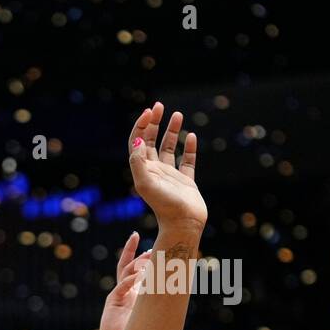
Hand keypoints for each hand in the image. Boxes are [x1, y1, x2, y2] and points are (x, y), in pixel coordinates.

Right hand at [97, 232, 152, 329]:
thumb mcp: (146, 313)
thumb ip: (154, 301)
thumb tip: (175, 291)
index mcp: (130, 291)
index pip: (134, 269)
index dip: (140, 256)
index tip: (150, 245)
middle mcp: (122, 290)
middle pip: (126, 265)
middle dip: (134, 251)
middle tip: (145, 242)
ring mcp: (117, 294)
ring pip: (124, 273)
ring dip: (137, 263)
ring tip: (148, 256)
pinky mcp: (112, 302)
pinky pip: (121, 287)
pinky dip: (131, 280)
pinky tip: (140, 275)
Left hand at [128, 102, 206, 228]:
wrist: (184, 223)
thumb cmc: (164, 205)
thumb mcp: (145, 183)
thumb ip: (138, 162)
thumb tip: (137, 140)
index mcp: (144, 170)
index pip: (138, 142)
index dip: (141, 126)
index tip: (150, 111)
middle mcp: (155, 171)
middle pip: (151, 141)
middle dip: (154, 123)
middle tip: (160, 105)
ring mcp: (171, 176)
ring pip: (170, 148)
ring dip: (172, 131)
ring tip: (177, 114)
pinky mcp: (186, 181)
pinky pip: (188, 161)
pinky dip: (190, 148)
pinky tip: (192, 136)